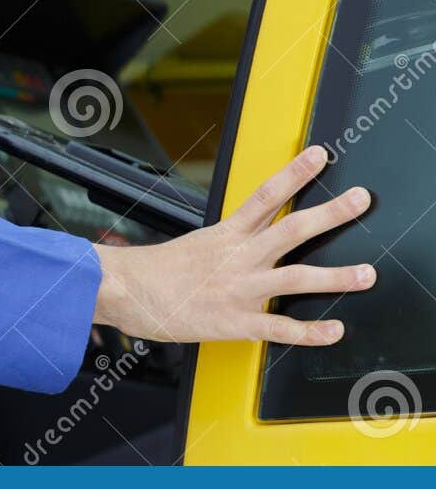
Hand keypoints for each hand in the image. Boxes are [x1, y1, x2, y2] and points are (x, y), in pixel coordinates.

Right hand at [94, 145, 374, 344]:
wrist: (122, 290)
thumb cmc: (150, 272)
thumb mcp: (189, 247)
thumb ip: (221, 246)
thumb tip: (239, 242)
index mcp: (224, 235)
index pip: (265, 195)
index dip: (295, 173)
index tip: (320, 157)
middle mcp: (237, 257)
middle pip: (292, 229)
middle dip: (331, 213)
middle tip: (360, 200)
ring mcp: (238, 288)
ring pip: (296, 277)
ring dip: (336, 276)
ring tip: (366, 274)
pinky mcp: (234, 321)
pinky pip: (280, 327)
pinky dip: (310, 332)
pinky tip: (334, 331)